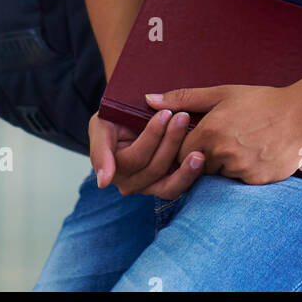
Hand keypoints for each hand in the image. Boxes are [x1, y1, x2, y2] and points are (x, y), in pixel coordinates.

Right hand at [88, 109, 205, 199]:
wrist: (130, 119)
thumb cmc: (113, 120)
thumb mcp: (100, 126)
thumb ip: (100, 150)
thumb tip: (103, 182)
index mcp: (112, 169)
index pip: (135, 156)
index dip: (151, 136)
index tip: (165, 115)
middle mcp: (129, 183)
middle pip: (154, 167)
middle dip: (170, 140)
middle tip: (183, 115)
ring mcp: (148, 187)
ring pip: (167, 183)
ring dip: (184, 165)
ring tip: (198, 148)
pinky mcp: (166, 186)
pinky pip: (177, 187)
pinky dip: (190, 175)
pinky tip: (201, 159)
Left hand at [143, 84, 301, 184]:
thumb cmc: (261, 101)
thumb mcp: (223, 93)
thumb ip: (184, 98)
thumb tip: (148, 99)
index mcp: (210, 132)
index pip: (178, 152)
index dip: (185, 146)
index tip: (196, 137)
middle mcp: (222, 155)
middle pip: (197, 166)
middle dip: (204, 156)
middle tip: (223, 139)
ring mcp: (240, 171)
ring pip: (218, 176)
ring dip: (223, 165)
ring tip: (242, 143)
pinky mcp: (255, 183)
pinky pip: (237, 183)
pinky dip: (242, 172)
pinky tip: (254, 153)